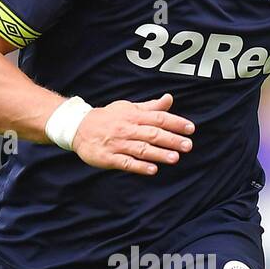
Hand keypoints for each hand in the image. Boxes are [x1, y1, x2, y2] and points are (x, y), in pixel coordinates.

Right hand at [71, 92, 194, 175]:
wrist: (78, 127)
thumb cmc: (109, 117)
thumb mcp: (129, 108)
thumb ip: (151, 107)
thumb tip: (170, 99)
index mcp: (133, 116)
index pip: (158, 118)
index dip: (176, 123)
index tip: (191, 128)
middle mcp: (127, 129)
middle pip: (152, 134)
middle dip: (171, 140)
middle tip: (188, 145)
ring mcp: (117, 144)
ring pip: (141, 149)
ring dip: (159, 154)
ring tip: (175, 158)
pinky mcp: (108, 157)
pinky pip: (126, 163)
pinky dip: (139, 166)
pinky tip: (153, 169)